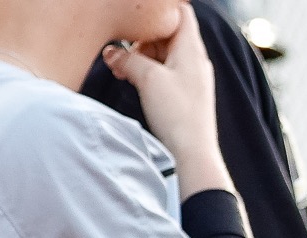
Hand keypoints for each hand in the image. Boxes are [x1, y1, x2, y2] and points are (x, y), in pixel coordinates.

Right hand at [102, 6, 229, 197]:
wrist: (194, 155)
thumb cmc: (178, 116)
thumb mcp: (148, 78)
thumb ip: (127, 58)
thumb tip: (111, 52)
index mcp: (192, 49)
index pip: (180, 12)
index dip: (158, 10)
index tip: (135, 16)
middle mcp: (194, 61)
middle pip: (165, 33)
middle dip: (139, 38)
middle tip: (119, 53)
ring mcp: (189, 78)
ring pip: (160, 54)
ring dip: (138, 57)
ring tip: (119, 69)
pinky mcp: (183, 94)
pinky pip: (161, 72)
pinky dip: (144, 72)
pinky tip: (129, 79)